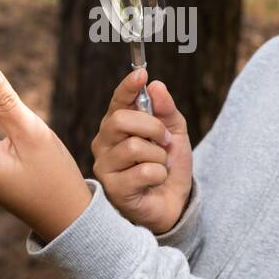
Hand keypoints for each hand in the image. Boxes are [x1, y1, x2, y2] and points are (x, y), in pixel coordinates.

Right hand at [90, 67, 192, 235]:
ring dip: (159, 156)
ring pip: (134, 147)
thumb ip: (166, 110)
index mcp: (116, 126)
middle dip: (153, 127)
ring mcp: (105, 166)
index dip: (127, 87)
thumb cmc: (167, 167)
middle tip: (166, 140)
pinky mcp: (113, 188)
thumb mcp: (174, 134)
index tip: (141, 73)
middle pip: (120, 120)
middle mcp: (104, 143)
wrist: (173, 205)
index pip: (118, 101)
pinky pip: (143, 171)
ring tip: (159, 166)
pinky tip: (154, 182)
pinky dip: (159, 175)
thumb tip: (156, 85)